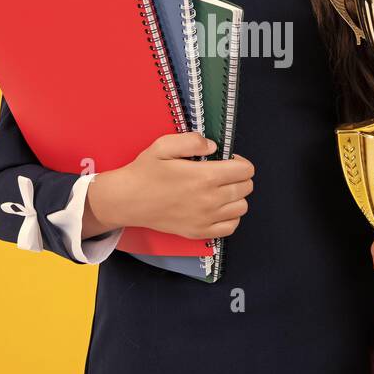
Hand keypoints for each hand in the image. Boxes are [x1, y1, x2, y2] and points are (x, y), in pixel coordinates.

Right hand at [87, 132, 253, 240]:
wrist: (127, 201)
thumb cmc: (144, 173)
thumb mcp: (163, 145)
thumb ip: (192, 141)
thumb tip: (212, 146)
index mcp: (205, 177)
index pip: (245, 171)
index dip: (240, 162)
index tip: (229, 160)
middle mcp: (210, 200)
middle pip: (246, 188)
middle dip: (239, 177)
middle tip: (224, 173)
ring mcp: (205, 219)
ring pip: (242, 208)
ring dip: (236, 197)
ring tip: (221, 190)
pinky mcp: (199, 232)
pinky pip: (231, 227)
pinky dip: (230, 217)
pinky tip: (218, 208)